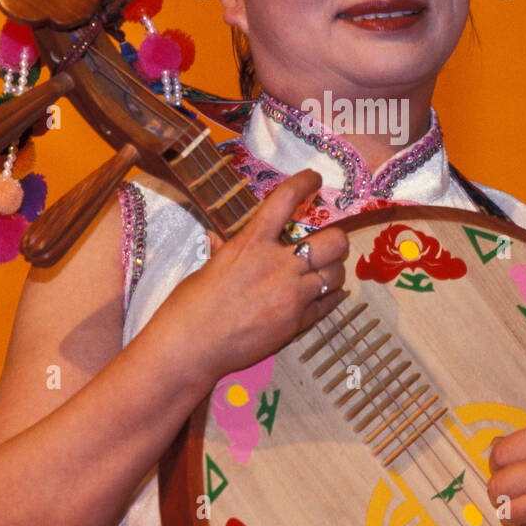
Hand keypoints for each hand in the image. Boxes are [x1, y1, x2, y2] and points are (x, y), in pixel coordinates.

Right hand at [147, 169, 348, 395]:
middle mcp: (278, 265)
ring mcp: (292, 296)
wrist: (190, 348)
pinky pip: (328, 304)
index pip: (286, 199)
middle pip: (334, 240)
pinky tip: (323, 295)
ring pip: (336, 273)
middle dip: (335, 239)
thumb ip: (225, 251)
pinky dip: (329, 297)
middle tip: (327, 242)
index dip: (305, 182)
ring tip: (321, 272)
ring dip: (332, 270)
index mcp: (252, 243)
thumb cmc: (189, 305)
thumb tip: (218, 239)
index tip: (314, 178)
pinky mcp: (297, 323)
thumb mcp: (209, 268)